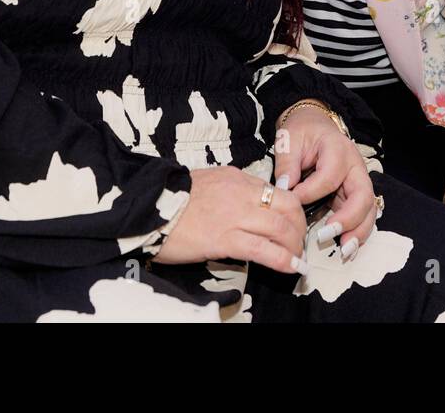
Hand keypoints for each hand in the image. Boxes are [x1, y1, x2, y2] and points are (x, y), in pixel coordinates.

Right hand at [152, 166, 307, 272]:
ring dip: (295, 246)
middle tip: (298, 243)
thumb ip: (230, 191)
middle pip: (288, 207)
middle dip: (299, 227)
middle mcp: (241, 193)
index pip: (277, 191)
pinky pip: (264, 249)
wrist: (145, 208)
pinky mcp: (225, 239)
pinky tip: (292, 267)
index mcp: (236, 178)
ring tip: (297, 259)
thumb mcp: (206, 183)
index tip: (293, 225)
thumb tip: (248, 206)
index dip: (292, 211)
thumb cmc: (170, 200)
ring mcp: (234, 215)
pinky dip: (284, 259)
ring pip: (281, 228)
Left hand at [274, 104, 375, 258]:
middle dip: (349, 218)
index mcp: (338, 149)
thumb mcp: (289, 140)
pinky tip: (346, 249)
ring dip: (359, 232)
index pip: (329, 176)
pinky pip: (362, 216)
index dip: (311, 192)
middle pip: (362, 195)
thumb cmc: (302, 132)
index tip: (292, 200)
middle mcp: (355, 167)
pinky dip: (357, 233)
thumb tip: (285, 190)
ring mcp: (358, 182)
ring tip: (344, 251)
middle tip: (329, 234)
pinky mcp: (354, 196)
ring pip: (368, 210)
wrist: (314, 126)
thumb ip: (286, 164)